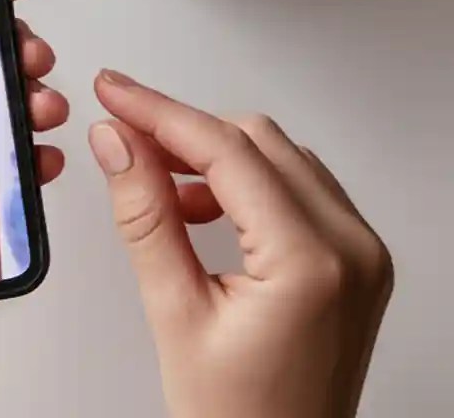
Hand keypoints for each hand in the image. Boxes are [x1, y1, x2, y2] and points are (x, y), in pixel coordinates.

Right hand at [88, 70, 392, 417]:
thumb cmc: (235, 417)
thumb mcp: (173, 311)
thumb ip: (144, 215)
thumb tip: (118, 144)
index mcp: (311, 263)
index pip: (227, 151)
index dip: (159, 111)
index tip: (114, 90)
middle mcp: (352, 249)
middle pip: (258, 141)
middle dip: (184, 130)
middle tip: (121, 134)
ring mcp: (361, 254)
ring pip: (280, 157)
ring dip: (213, 155)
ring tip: (154, 179)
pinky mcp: (355, 261)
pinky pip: (299, 189)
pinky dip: (245, 182)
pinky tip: (199, 205)